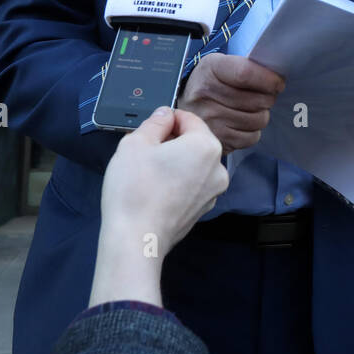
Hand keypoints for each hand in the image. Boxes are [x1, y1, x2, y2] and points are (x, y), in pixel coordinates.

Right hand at [91, 107, 230, 306]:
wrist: (137, 239)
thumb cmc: (135, 188)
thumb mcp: (136, 143)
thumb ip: (155, 123)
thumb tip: (165, 115)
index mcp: (206, 146)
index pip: (189, 119)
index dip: (166, 119)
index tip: (149, 128)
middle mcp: (218, 168)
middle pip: (194, 142)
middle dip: (171, 141)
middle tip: (144, 150)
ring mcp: (213, 191)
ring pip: (193, 164)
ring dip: (174, 161)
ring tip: (147, 171)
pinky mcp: (202, 209)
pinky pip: (191, 185)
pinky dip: (177, 181)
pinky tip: (154, 189)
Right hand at [177, 53, 283, 153]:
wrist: (185, 106)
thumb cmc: (211, 83)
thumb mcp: (221, 64)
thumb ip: (247, 67)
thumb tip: (277, 80)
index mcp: (211, 69)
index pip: (246, 73)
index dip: (269, 79)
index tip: (277, 83)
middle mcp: (206, 95)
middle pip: (258, 100)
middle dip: (268, 98)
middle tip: (261, 97)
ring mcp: (209, 120)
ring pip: (259, 120)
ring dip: (261, 115)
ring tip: (250, 110)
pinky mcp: (215, 140)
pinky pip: (251, 138)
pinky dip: (253, 131)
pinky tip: (243, 124)